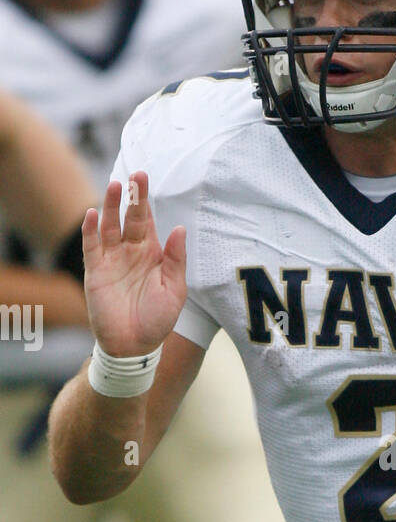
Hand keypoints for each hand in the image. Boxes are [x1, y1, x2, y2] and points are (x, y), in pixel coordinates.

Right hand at [82, 171, 186, 355]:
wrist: (133, 346)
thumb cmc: (157, 320)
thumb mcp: (174, 290)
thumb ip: (176, 259)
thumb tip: (179, 228)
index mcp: (152, 254)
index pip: (148, 220)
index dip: (146, 200)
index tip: (145, 178)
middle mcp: (131, 252)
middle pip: (129, 218)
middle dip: (131, 197)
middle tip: (134, 175)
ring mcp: (112, 260)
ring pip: (109, 226)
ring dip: (111, 206)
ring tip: (114, 186)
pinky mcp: (95, 271)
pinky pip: (91, 246)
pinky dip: (90, 230)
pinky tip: (94, 214)